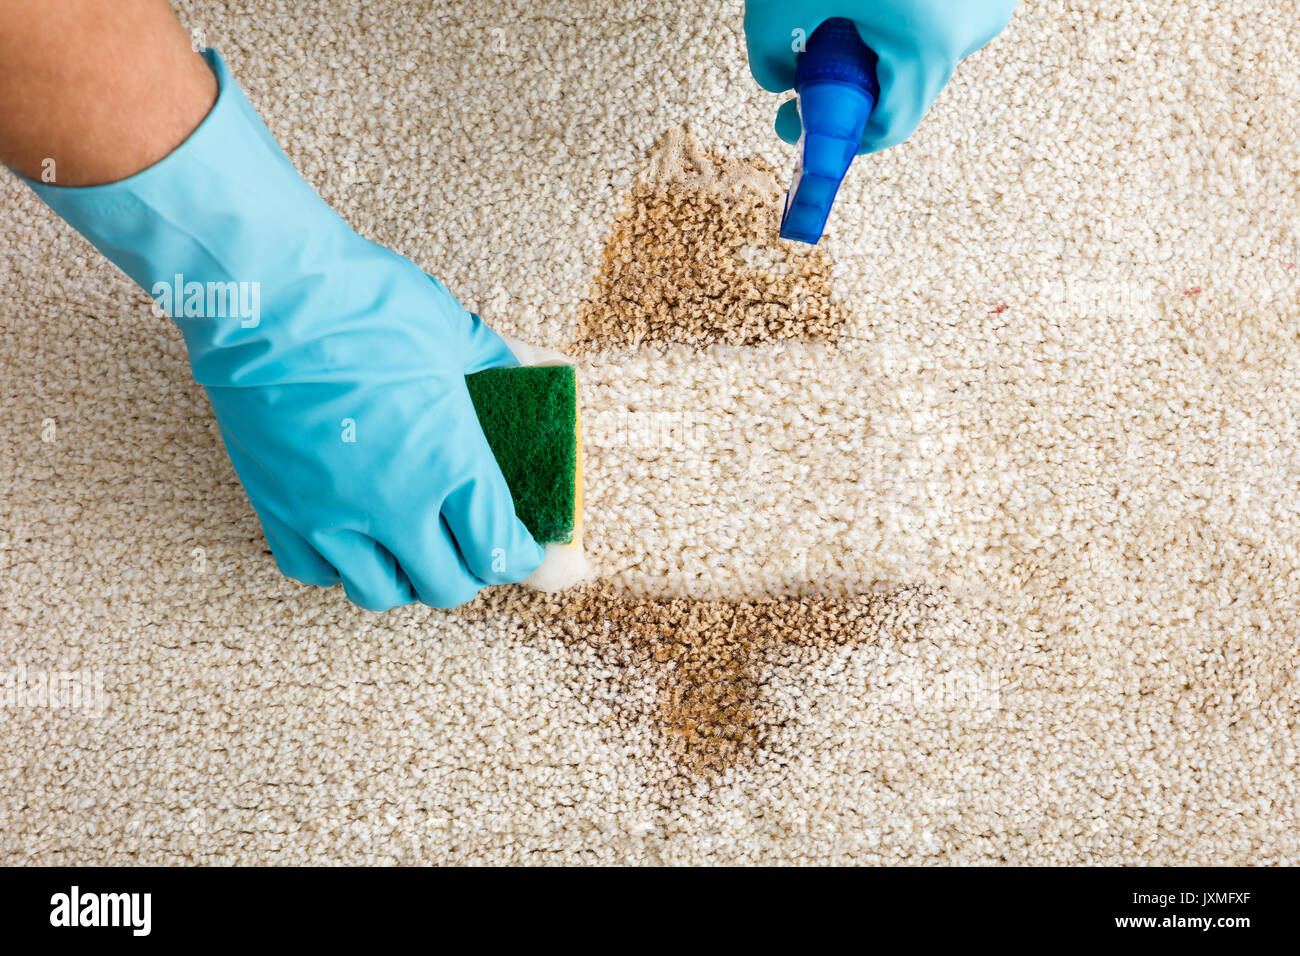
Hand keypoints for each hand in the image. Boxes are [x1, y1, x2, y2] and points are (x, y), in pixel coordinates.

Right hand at [25, 51, 541, 609]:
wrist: (265, 293)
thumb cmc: (364, 305)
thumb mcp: (454, 332)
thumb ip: (501, 367)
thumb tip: (535, 372)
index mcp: (452, 463)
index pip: (504, 553)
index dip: (528, 561)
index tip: (532, 552)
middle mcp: (395, 505)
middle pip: (447, 587)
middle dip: (469, 570)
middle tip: (470, 542)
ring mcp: (332, 515)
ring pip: (381, 593)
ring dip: (407, 576)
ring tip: (411, 543)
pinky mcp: (279, 510)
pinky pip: (316, 572)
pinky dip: (340, 564)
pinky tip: (352, 531)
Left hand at [745, 0, 1017, 153]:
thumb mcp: (778, 0)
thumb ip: (767, 58)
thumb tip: (780, 83)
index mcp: (928, 45)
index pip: (889, 126)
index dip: (838, 135)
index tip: (795, 123)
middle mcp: (970, 29)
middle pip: (905, 90)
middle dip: (851, 87)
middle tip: (803, 69)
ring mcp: (985, 3)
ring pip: (920, 54)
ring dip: (874, 52)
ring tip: (836, 18)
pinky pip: (938, 20)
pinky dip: (899, 19)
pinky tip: (869, 1)